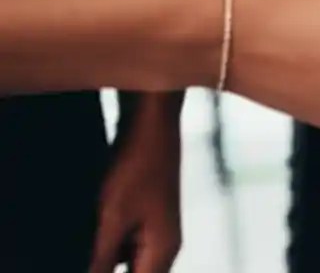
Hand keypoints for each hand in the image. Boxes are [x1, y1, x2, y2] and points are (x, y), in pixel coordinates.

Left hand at [90, 115, 181, 272]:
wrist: (152, 125)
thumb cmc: (137, 167)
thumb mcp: (111, 219)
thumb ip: (100, 260)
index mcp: (162, 252)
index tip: (92, 263)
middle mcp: (165, 246)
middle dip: (106, 268)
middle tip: (91, 247)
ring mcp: (157, 232)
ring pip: (126, 262)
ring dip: (105, 259)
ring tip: (93, 232)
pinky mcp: (147, 219)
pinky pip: (124, 245)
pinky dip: (106, 245)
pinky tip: (91, 231)